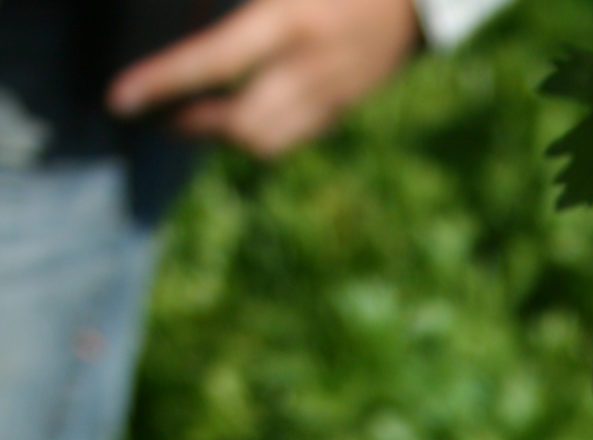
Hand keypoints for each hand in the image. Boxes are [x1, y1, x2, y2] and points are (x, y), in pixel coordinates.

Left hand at [106, 0, 420, 160]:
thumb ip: (239, 7)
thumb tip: (193, 15)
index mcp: (288, 23)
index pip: (212, 61)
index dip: (163, 82)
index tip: (119, 99)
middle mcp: (308, 70)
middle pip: (240, 124)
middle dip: (194, 124)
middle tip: (159, 115)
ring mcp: (329, 97)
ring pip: (264, 142)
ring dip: (224, 136)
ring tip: (194, 118)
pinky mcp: (342, 110)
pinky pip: (290, 139)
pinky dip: (258, 135)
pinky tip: (241, 118)